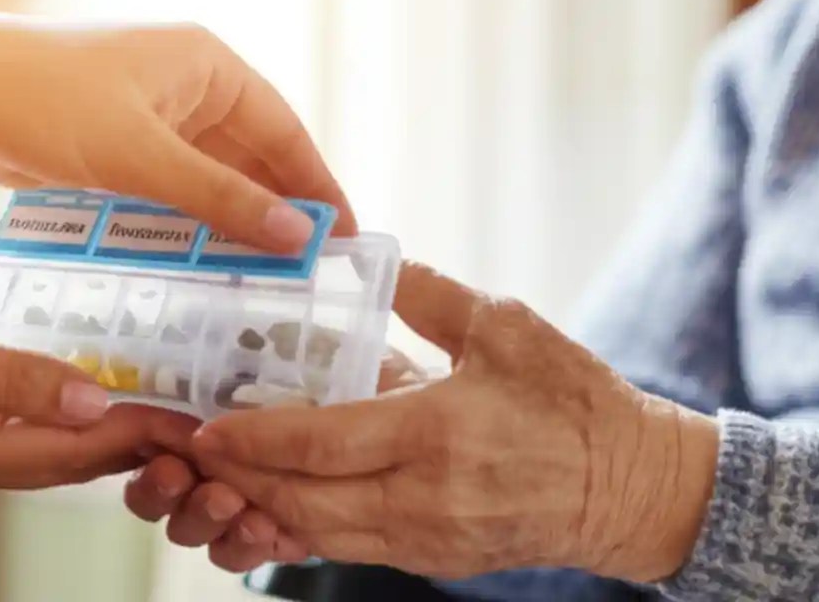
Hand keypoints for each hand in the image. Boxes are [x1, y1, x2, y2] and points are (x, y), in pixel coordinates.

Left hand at [0, 20, 355, 250]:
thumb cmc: (39, 101)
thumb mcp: (139, 156)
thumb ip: (219, 198)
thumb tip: (297, 234)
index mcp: (205, 66)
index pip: (284, 131)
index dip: (318, 187)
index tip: (346, 240)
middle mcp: (182, 88)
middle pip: (248, 160)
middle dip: (273, 215)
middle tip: (306, 278)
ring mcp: (143, 120)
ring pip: (203, 184)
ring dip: (226, 229)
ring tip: (259, 287)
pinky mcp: (107, 151)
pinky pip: (161, 197)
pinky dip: (180, 232)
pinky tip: (196, 272)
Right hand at [0, 261, 200, 492]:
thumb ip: (9, 376)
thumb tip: (86, 405)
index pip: (63, 459)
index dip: (131, 441)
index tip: (187, 426)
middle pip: (53, 460)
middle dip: (121, 441)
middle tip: (182, 418)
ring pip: (29, 439)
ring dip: (86, 423)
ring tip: (142, 398)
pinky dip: (41, 400)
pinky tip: (65, 377)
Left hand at [190, 261, 719, 581]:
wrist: (630, 486)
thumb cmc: (573, 399)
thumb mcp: (505, 326)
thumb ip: (430, 294)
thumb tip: (373, 259)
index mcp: (438, 433)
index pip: (320, 444)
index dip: (252, 439)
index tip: (202, 427)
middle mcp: (424, 497)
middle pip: (302, 499)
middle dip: (237, 479)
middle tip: (188, 453)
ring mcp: (428, 539)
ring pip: (318, 534)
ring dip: (262, 506)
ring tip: (221, 475)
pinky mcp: (434, 559)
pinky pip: (349, 549)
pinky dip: (304, 527)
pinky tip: (277, 499)